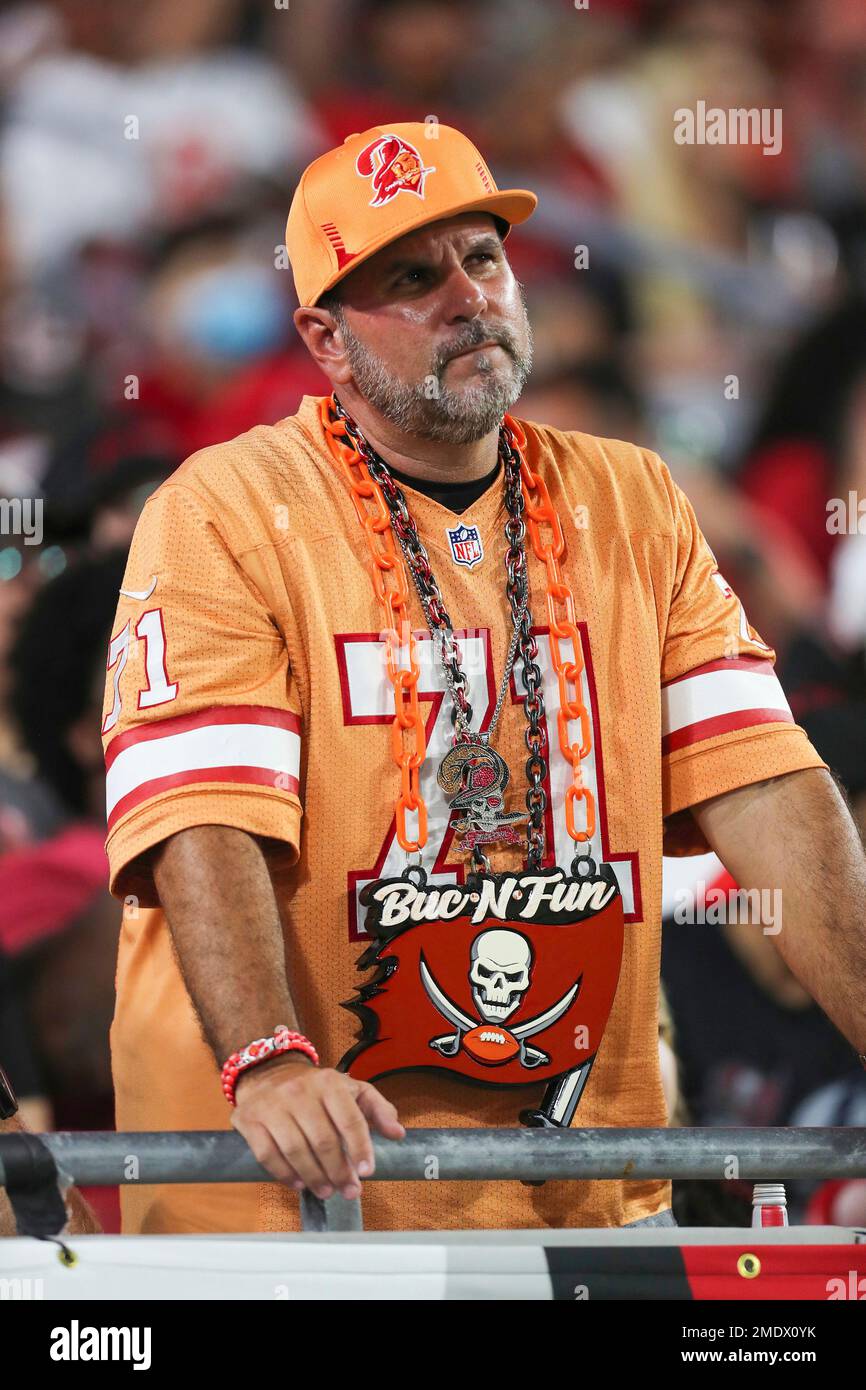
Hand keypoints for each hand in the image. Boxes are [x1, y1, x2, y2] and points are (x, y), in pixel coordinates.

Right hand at [231, 1054, 404, 1200]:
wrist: (267, 1071)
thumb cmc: (315, 1087)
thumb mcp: (350, 1088)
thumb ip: (377, 1108)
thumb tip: (398, 1133)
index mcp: (329, 1083)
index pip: (350, 1119)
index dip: (361, 1148)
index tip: (367, 1172)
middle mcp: (299, 1092)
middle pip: (323, 1140)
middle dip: (339, 1171)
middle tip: (349, 1191)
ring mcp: (272, 1106)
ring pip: (296, 1150)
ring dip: (314, 1177)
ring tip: (326, 1191)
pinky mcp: (250, 1121)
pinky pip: (268, 1155)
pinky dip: (284, 1174)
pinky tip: (299, 1184)